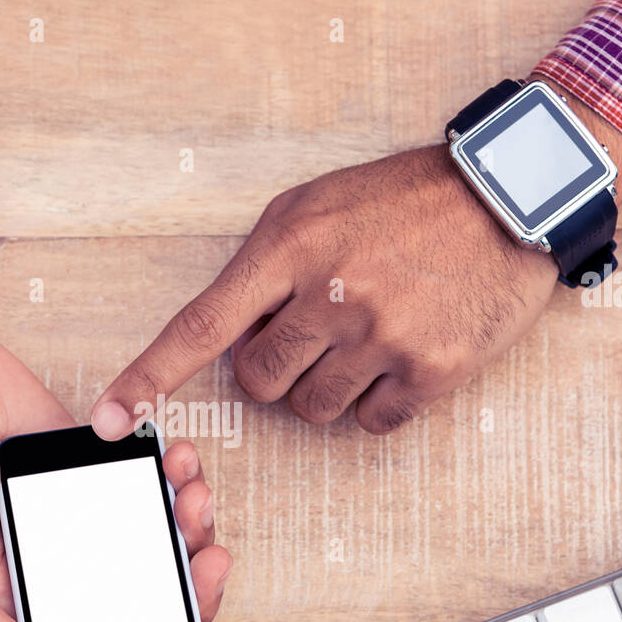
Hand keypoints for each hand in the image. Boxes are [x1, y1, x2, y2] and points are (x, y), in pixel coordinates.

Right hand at [0, 230, 241, 621]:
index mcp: (2, 594)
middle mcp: (44, 561)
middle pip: (134, 598)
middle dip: (188, 591)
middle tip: (210, 562)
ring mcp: (71, 514)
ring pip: (150, 541)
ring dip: (186, 529)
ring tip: (191, 496)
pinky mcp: (88, 468)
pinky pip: (144, 483)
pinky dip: (171, 478)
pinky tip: (179, 463)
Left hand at [91, 77, 621, 436]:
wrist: (508, 199)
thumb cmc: (402, 202)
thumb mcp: (316, 207)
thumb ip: (265, 267)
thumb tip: (231, 336)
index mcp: (291, 248)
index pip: (201, 326)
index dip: (149, 376)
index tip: (113, 417)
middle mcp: (330, 295)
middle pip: (258, 383)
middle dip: (274, 368)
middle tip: (314, 331)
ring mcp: (381, 338)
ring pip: (312, 409)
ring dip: (326, 386)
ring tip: (366, 335)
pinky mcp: (430, 373)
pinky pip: (371, 423)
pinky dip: (379, 400)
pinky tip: (402, 355)